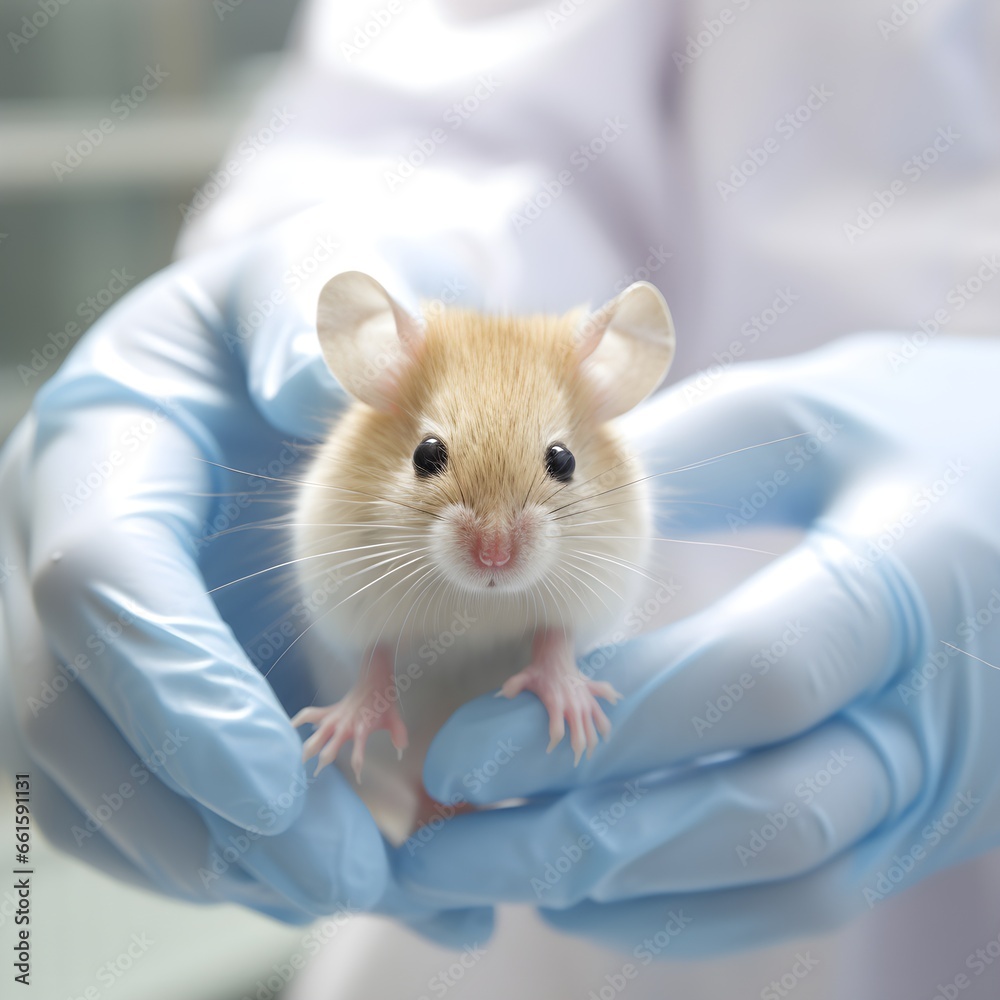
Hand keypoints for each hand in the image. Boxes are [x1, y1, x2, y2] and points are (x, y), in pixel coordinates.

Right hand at [0, 213, 488, 943]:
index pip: (100, 580)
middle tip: (337, 877)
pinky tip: (317, 869)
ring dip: (212, 853)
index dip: (171, 688)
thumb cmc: (309, 303)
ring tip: (345, 891)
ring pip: (98, 770)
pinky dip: (220, 841)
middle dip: (196, 809)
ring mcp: (101, 617)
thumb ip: (318, 305)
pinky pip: (142, 778)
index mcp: (102, 445)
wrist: (300, 348)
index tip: (275, 782)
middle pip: (78, 708)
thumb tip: (324, 370)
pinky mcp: (146, 664)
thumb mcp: (319, 268)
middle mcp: (74, 540)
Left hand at [395, 333, 999, 954]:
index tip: (462, 747)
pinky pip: (806, 890)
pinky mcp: (924, 815)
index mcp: (911, 578)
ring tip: (494, 862)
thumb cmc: (921, 435)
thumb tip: (544, 516)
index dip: (599, 725)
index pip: (744, 681)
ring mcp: (943, 780)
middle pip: (754, 810)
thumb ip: (683, 459)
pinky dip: (690, 905)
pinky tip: (589, 889)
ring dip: (623, 886)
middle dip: (580, 837)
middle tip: (442, 843)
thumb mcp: (809, 418)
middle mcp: (940, 708)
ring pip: (777, 873)